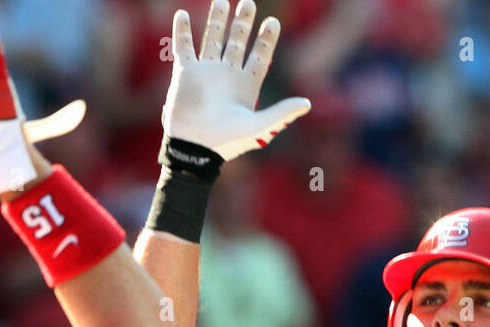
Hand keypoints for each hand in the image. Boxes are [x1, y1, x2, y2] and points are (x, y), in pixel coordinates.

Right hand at [164, 0, 309, 160]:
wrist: (195, 149)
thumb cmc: (227, 141)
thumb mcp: (259, 127)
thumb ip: (282, 113)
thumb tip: (307, 104)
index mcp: (246, 84)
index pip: (259, 55)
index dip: (266, 39)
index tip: (273, 22)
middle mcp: (227, 74)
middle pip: (237, 41)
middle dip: (243, 22)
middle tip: (249, 3)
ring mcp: (206, 72)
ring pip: (212, 39)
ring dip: (216, 20)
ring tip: (221, 0)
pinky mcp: (185, 74)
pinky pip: (183, 47)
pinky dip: (182, 31)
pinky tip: (181, 14)